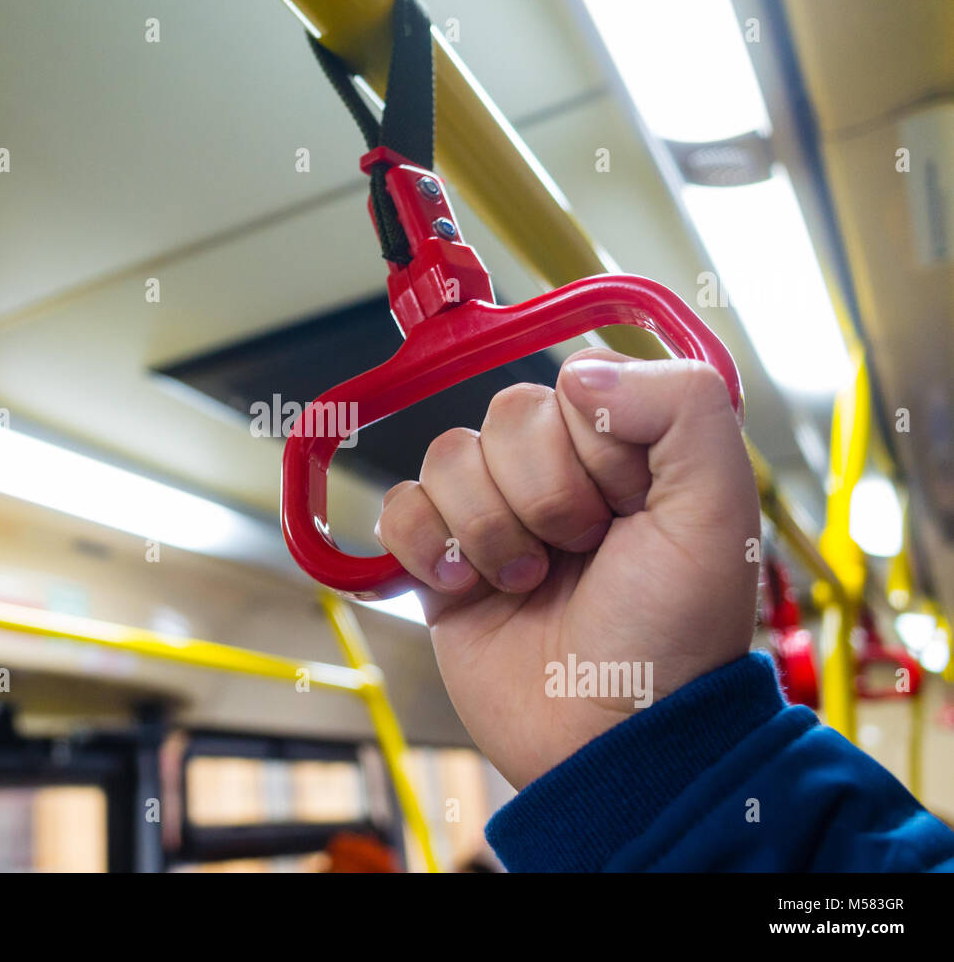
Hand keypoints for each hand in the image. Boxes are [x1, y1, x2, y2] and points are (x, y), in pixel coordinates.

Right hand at [374, 348, 760, 789]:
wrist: (605, 743)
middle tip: (576, 554)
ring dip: (488, 528)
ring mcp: (495, 515)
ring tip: (526, 583)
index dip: (593, 448)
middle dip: (541, 494)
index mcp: (627, 453)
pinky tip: (464, 587)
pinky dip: (425, 546)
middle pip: (506, 416)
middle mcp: (559, 475)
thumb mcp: (716, 515)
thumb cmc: (670, 641)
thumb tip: (584, 372)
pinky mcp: (442, 559)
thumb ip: (682, 409)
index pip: (575, 386)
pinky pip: (400, 506)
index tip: (626, 511)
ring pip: (448, 455)